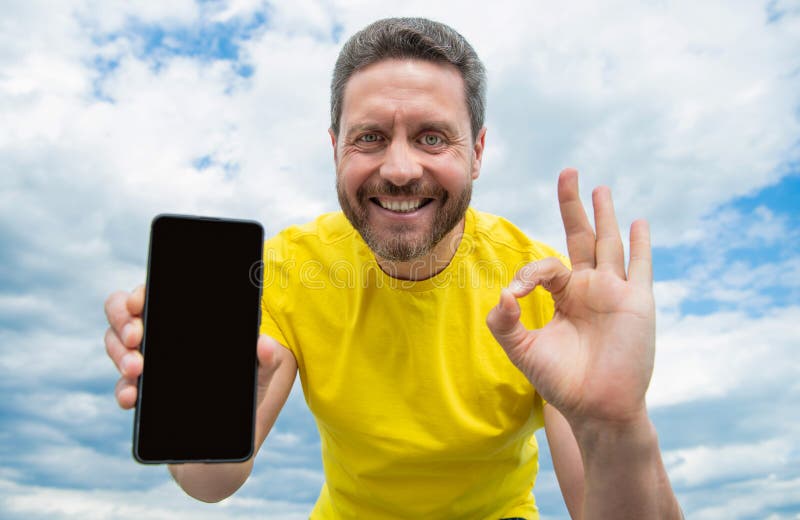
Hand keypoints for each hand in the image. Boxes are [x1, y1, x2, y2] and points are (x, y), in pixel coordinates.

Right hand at [103, 286, 283, 409]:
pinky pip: (121, 383)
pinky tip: (130, 397)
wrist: (226, 459)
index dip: (144, 292)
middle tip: (136, 337)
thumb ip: (270, 363)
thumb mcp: (267, 383)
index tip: (142, 301)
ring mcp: (151, 365)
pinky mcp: (141, 394)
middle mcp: (169, 340)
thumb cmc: (251, 409)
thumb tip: (265, 344)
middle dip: (123, 318)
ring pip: (117, 342)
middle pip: (127, 311)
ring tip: (135, 369)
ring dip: (118, 351)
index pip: (162, 295)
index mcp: (196, 327)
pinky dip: (121, 389)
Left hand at [486, 168, 654, 426]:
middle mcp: (589, 288)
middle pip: (580, 236)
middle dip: (573, 205)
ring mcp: (615, 292)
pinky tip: (639, 222)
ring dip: (605, 215)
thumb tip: (502, 293)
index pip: (545, 266)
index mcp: (563, 296)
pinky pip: (640, 267)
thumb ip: (505, 323)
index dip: (528, 274)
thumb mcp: (524, 351)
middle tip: (567, 172)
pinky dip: (640, 244)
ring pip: (610, 243)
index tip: (516, 295)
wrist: (597, 408)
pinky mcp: (637, 302)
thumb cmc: (561, 382)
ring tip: (601, 188)